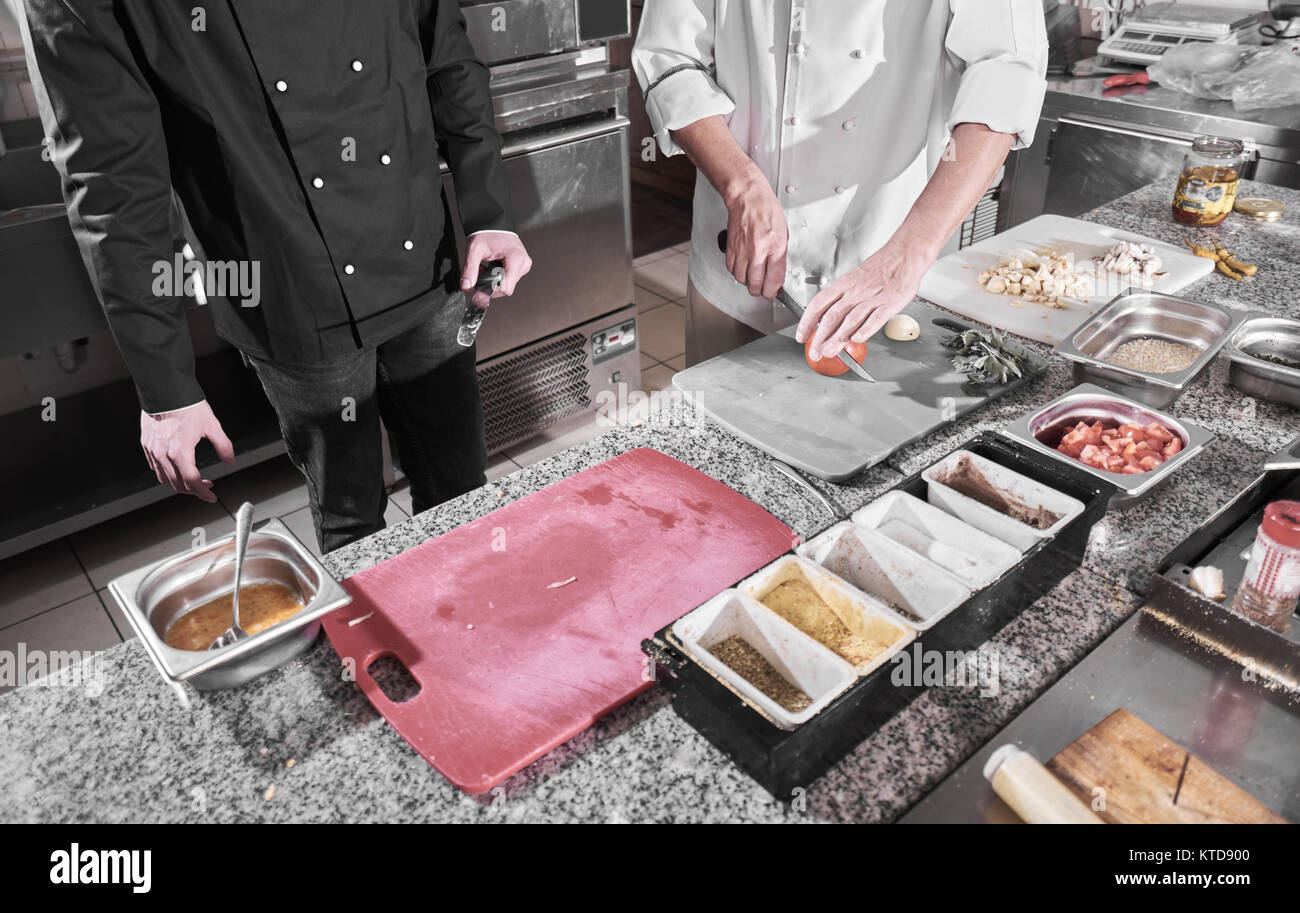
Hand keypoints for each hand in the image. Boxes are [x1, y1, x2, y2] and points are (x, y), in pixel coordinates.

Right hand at [139, 401, 234, 502]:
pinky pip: (154, 466)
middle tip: (207, 485)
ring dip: (179, 483)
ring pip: (164, 478)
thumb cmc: (188, 406)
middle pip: (178, 485)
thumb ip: (223, 446)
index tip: (212, 496)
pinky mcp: (146, 444)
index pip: (193, 482)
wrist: (165, 389)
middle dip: (194, 490)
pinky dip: (166, 472)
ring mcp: (152, 450)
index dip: (204, 493)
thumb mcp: (212, 426)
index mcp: (181, 453)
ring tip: (193, 478)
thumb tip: (230, 461)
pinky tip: (177, 467)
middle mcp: (164, 455)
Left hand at [461, 231, 532, 308]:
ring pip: (507, 284)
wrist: (493, 223)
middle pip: (506, 288)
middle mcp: (523, 263)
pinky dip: (498, 276)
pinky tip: (493, 266)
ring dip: (494, 280)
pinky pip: (510, 278)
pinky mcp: (522, 265)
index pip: (505, 288)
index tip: (479, 288)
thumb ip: (470, 270)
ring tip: (487, 267)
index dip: (490, 291)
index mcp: (516, 260)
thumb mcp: (475, 251)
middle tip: (482, 270)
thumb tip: (466, 286)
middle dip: (491, 284)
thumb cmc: (486, 233)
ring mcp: (524, 265)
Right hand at [723, 178, 787, 298]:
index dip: (773, 291)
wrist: (748, 198)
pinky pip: (732, 270)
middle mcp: (758, 250)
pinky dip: (737, 272)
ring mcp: (742, 250)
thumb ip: (779, 257)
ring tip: (753, 277)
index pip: (774, 280)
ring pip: (742, 280)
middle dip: (760, 290)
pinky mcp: (731, 249)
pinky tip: (743, 268)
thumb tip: (776, 275)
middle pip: (755, 284)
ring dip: (747, 282)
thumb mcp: (783, 234)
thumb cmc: (767, 212)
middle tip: (763, 288)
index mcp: (775, 246)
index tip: (773, 292)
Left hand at [797, 241, 933, 360]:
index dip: (807, 322)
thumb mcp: (854, 279)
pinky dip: (866, 330)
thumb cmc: (881, 268)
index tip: (801, 336)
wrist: (904, 255)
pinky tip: (857, 340)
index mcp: (844, 285)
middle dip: (820, 337)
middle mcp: (855, 292)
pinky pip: (875, 318)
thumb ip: (842, 298)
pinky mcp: (889, 303)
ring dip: (838, 337)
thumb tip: (827, 317)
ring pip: (850, 319)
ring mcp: (872, 298)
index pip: (818, 304)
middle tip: (815, 352)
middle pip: (832, 316)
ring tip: (830, 351)